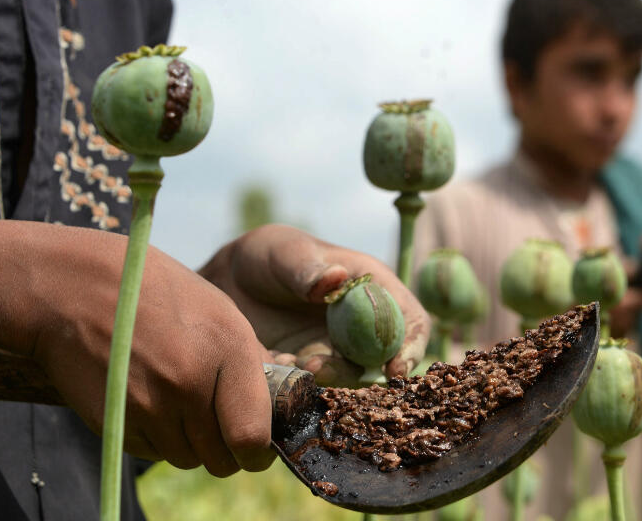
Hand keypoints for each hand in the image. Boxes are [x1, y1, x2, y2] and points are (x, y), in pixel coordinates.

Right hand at [0, 221, 276, 476]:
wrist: (77, 289)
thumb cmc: (157, 295)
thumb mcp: (219, 311)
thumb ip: (251, 360)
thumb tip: (280, 403)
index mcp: (230, 349)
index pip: (254, 436)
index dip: (258, 451)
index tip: (257, 447)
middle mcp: (192, 382)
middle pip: (223, 458)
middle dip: (226, 451)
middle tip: (220, 428)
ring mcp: (152, 406)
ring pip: (188, 459)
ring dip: (191, 444)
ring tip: (180, 404)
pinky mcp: (118, 422)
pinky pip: (154, 452)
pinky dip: (159, 439)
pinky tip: (151, 402)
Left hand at [199, 224, 430, 386]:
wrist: (230, 282)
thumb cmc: (269, 256)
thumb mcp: (285, 253)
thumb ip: (307, 268)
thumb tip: (335, 278)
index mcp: (374, 289)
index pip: (410, 320)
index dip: (411, 345)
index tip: (395, 366)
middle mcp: (364, 326)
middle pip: (383, 359)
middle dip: (356, 371)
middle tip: (318, 368)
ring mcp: (338, 351)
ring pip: (347, 378)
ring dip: (322, 379)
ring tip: (287, 362)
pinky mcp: (312, 371)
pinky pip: (314, 388)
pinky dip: (295, 385)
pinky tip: (270, 364)